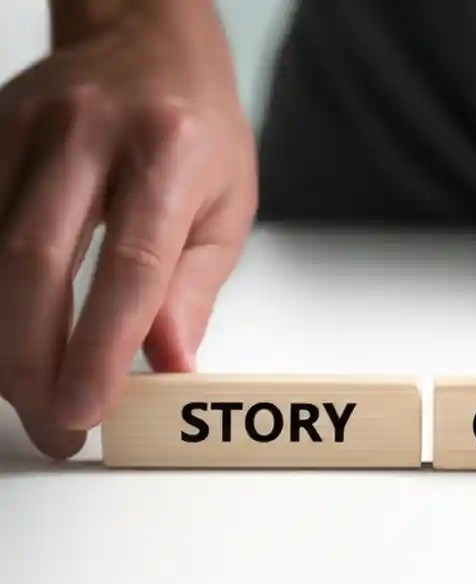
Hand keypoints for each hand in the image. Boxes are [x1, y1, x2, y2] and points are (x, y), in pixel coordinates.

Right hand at [0, 2, 255, 457]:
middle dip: (33, 360)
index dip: (102, 347)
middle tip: (52, 424)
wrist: (146, 41)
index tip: (85, 411)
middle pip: (36, 262)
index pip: (130, 267)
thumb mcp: (227, 206)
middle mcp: (88, 136)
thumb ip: (193, 288)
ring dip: (0, 338)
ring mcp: (26, 130)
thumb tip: (170, 366)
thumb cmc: (198, 131)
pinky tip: (2, 338)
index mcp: (168, 154)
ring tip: (25, 393)